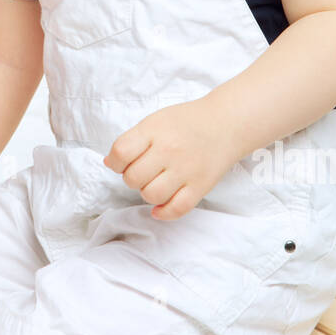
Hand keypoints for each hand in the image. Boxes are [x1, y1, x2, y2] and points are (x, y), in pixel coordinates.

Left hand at [102, 96, 239, 218]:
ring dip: (147, 193)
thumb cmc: (186, 121)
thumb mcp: (155, 121)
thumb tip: (109, 163)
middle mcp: (169, 150)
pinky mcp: (200, 186)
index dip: (116, 162)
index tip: (123, 162)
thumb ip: (132, 140)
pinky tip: (160, 207)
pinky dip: (164, 212)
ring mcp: (185, 170)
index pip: (121, 152)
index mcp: (154, 131)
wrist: (226, 123)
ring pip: (151, 195)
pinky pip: (177, 209)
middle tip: (143, 171)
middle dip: (132, 178)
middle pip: (133, 178)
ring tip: (155, 183)